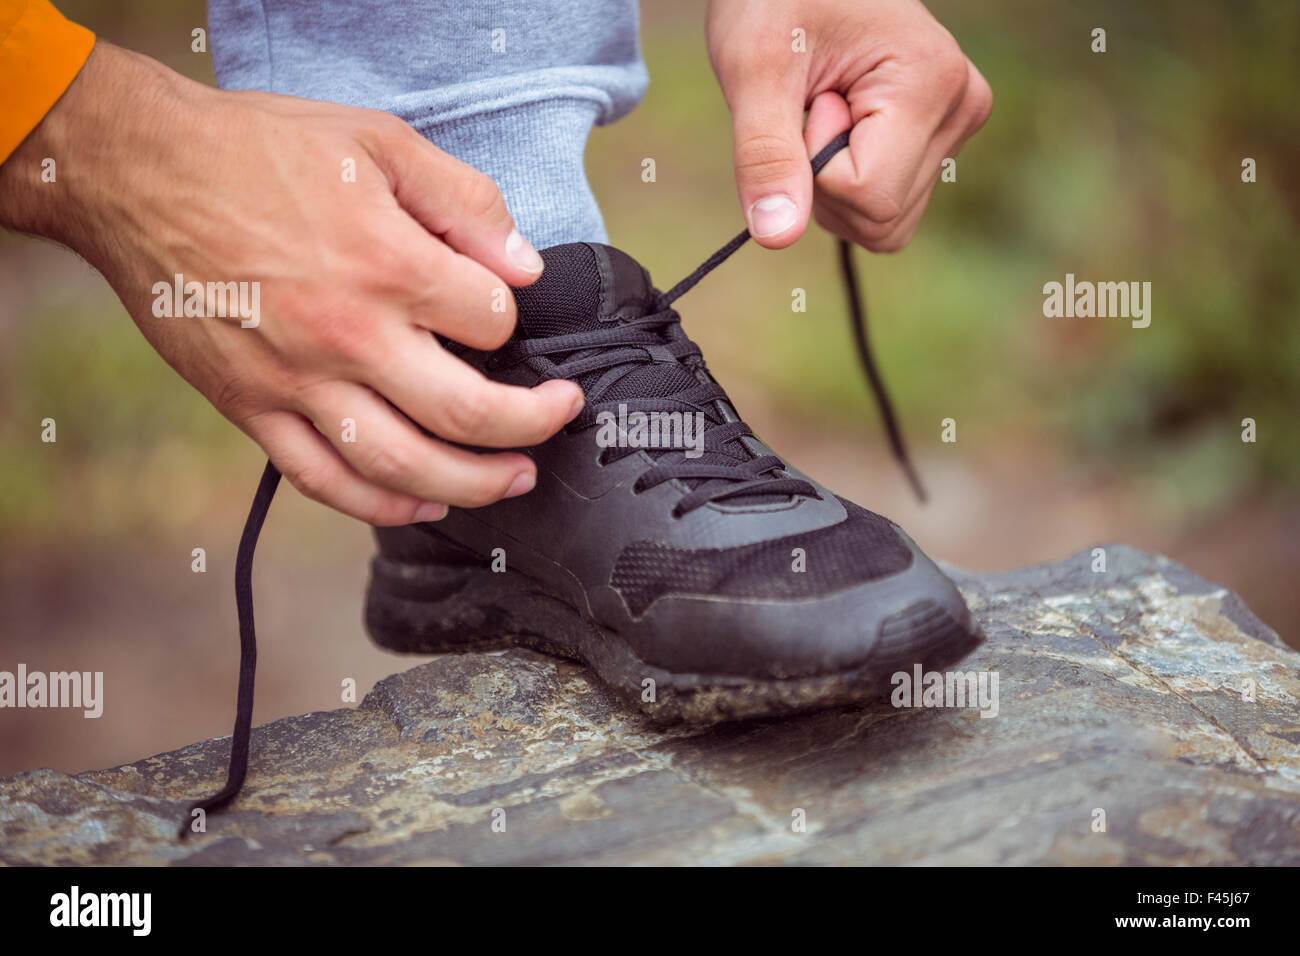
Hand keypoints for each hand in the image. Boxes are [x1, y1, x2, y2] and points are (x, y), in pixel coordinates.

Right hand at [0, 42, 583, 524]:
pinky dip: (381, 507)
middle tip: (560, 416)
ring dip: (475, 484)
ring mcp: (297, 382)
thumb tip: (523, 264)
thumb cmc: (258, 151)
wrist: (138, 173)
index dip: (510, 319)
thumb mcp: (376, 141)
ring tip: (516, 479)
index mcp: (388, 264)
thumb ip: (463, 201)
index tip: (500, 310)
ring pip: (404, 466)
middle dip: (533, 423)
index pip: (492, 322)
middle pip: (469, 412)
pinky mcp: (252, 409)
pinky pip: (325, 480)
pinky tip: (424, 505)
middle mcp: (349, 336)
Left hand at [707, 0, 991, 250]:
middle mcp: (960, 107)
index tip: (808, 100)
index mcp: (930, 82)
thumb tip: (777, 237)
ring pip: (886, 222)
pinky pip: (887, 205)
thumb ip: (765, 156)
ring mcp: (954, 124)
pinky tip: (838, 120)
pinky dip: (846, 182)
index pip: (869, 195)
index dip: (814, 166)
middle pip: (882, 219)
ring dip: (833, 185)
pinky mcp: (938, 136)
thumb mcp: (753, 69)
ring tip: (823, 105)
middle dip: (825, 184)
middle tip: (811, 105)